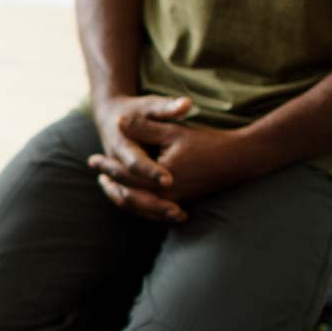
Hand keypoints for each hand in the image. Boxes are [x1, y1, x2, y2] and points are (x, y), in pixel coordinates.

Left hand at [89, 96, 269, 220]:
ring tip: (109, 185)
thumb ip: (144, 128)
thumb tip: (118, 121)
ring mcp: (175, 203)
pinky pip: (153, 209)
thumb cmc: (206, 143)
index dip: (107, 167)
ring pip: (140, 207)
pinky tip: (134, 194)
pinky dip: (139, 203)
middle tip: (96, 174)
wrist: (239, 158)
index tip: (92, 159)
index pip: (125, 175)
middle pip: (129, 195)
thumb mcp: (172, 130)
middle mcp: (167, 197)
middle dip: (111, 184)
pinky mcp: (182, 204)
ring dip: (122, 196)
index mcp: (161, 179)